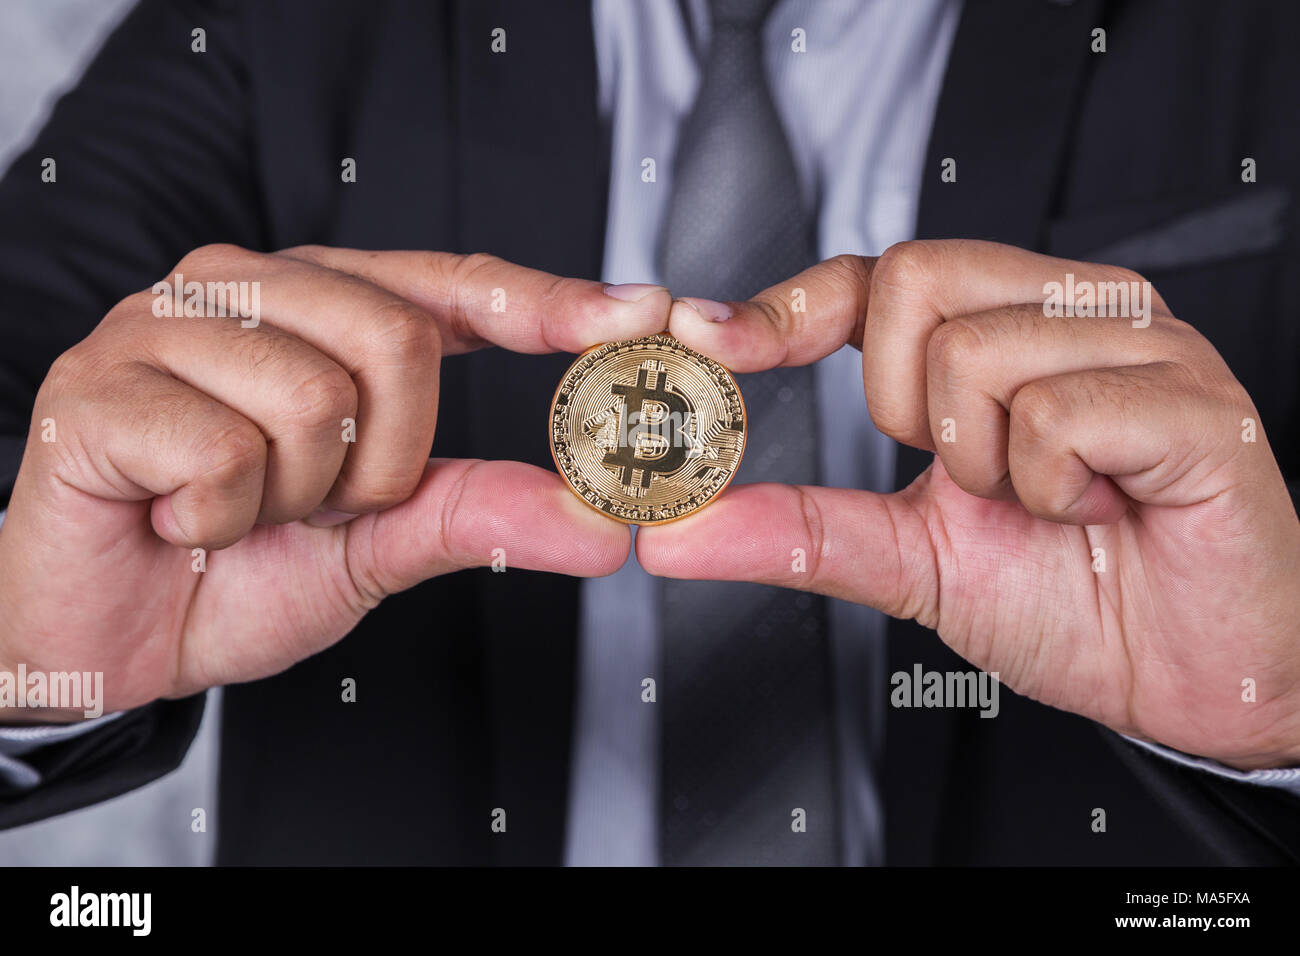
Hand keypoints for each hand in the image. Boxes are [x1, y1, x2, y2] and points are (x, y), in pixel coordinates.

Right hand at [0, 245, 667, 719]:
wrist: (110, 638)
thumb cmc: (242, 570)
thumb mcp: (381, 542)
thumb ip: (480, 514)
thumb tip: (599, 522)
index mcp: (323, 307)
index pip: (453, 285)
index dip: (549, 299)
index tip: (645, 313)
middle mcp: (247, 289)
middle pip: (395, 341)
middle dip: (381, 463)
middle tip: (321, 505)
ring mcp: (165, 323)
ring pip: (314, 397)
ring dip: (297, 498)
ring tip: (242, 512)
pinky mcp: (97, 384)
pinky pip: (226, 452)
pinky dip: (223, 520)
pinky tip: (181, 521)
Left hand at [639, 239, 1299, 769]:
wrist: (1191, 676)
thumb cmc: (1071, 598)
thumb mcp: (908, 559)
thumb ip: (800, 531)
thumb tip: (680, 528)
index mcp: (1005, 331)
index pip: (876, 275)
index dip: (789, 305)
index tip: (710, 336)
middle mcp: (1068, 315)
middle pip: (911, 279)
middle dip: (904, 405)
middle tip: (970, 476)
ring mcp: (1140, 346)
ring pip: (976, 352)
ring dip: (988, 465)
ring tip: (1052, 503)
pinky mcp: (1197, 400)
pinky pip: (1057, 412)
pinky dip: (1054, 488)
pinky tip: (1099, 510)